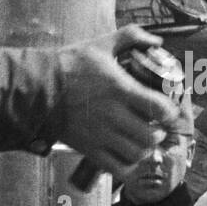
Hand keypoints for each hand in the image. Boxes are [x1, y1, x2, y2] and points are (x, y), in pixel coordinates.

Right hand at [51, 27, 180, 174]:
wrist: (37, 88)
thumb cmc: (69, 65)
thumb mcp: (100, 44)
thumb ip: (131, 36)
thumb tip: (157, 41)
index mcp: (120, 89)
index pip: (159, 108)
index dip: (169, 111)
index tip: (166, 109)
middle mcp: (113, 115)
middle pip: (151, 136)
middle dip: (158, 132)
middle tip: (155, 126)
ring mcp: (101, 135)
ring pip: (137, 154)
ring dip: (145, 149)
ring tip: (141, 140)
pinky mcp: (89, 149)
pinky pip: (118, 169)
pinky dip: (128, 166)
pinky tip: (127, 155)